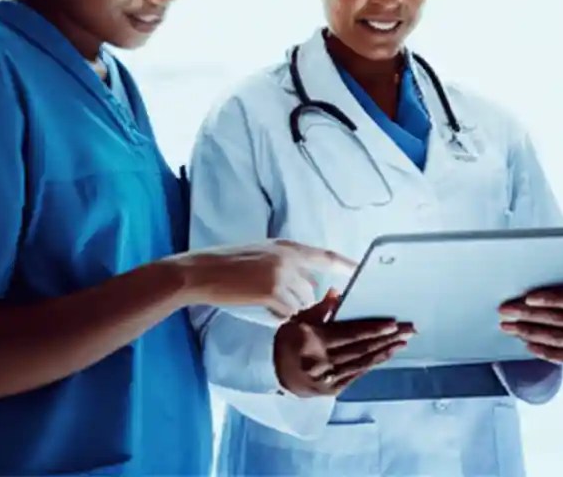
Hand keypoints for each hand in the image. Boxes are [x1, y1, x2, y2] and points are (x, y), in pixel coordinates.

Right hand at [177, 239, 356, 318]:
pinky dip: (275, 315)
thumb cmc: (227, 266)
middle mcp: (289, 258)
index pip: (325, 256)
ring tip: (260, 298)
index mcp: (287, 246)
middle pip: (311, 290)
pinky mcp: (272, 291)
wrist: (202, 272)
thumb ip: (287, 266)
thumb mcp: (262, 256)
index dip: (346, 266)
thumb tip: (308, 288)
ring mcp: (282, 274)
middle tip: (275, 299)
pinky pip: (286, 313)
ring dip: (286, 308)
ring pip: (300, 303)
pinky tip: (259, 306)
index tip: (360, 272)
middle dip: (298, 300)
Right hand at [274, 290, 415, 396]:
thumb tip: (337, 292)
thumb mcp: (296, 321)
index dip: (373, 328)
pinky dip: (373, 364)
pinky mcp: (332, 389)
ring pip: (362, 362)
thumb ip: (319, 308)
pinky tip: (386, 355)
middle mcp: (322, 361)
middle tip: (409, 330)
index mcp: (314, 341)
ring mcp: (327, 377)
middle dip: (388, 338)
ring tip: (403, 342)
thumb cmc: (288, 343)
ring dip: (385, 352)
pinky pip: (357, 374)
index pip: (350, 333)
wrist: (275, 377)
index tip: (393, 323)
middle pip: (361, 347)